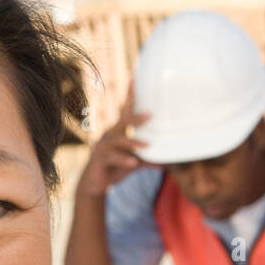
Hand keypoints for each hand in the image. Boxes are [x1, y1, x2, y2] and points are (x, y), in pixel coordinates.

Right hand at [77, 79, 158, 197]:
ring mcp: (102, 145)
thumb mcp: (134, 163)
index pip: (124, 111)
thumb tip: (168, 162)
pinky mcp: (99, 157)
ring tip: (146, 146)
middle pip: (122, 122)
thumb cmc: (114, 168)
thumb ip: (148, 160)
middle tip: (150, 115)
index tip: (134, 80)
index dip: (130, 96)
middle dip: (135, 118)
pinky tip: (133, 162)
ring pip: (118, 140)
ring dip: (132, 143)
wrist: (95, 184)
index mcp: (118, 132)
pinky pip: (112, 157)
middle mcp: (109, 135)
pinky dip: (123, 159)